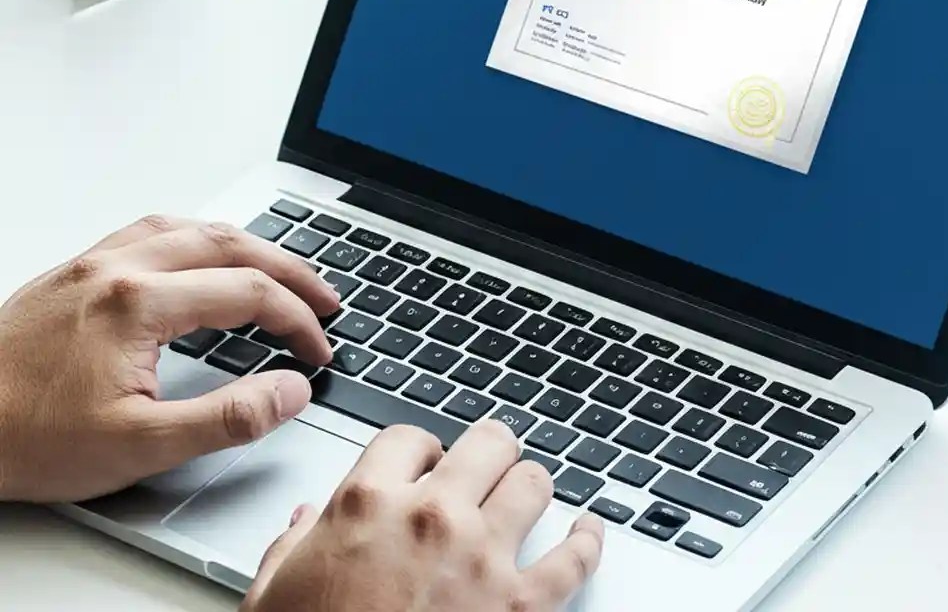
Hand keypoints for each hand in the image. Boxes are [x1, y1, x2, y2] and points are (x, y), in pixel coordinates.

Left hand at [0, 215, 337, 502]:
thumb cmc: (27, 438)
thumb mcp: (140, 446)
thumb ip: (228, 418)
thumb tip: (290, 391)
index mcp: (138, 304)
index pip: (249, 293)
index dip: (298, 321)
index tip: (318, 350)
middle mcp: (117, 269)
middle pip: (229, 244)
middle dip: (290, 268)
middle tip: (325, 297)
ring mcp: (92, 266)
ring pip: (189, 227)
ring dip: (246, 244)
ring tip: (280, 268)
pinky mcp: (73, 274)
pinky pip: (151, 231)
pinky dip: (197, 237)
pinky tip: (202, 256)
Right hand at [241, 421, 604, 611]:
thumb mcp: (272, 593)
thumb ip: (292, 547)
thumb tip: (304, 522)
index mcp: (365, 505)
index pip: (409, 438)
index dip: (421, 450)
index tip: (426, 463)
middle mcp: (430, 518)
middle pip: (487, 443)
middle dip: (488, 453)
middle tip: (486, 468)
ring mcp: (481, 557)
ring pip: (534, 483)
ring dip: (530, 488)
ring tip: (526, 496)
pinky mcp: (519, 605)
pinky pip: (574, 558)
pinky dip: (588, 541)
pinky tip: (588, 533)